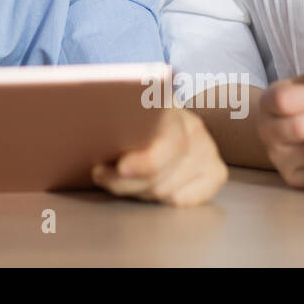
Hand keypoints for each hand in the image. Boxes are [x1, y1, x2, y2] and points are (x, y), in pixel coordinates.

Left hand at [92, 106, 228, 206]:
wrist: (143, 111)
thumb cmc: (121, 113)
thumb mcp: (110, 110)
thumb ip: (106, 121)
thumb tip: (88, 132)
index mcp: (168, 104)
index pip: (170, 142)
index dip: (147, 163)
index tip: (121, 169)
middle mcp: (192, 125)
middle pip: (163, 175)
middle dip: (127, 183)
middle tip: (101, 173)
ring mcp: (207, 148)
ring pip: (170, 190)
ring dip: (140, 191)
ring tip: (121, 177)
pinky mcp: (214, 169)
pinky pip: (191, 198)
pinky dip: (169, 199)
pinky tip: (151, 187)